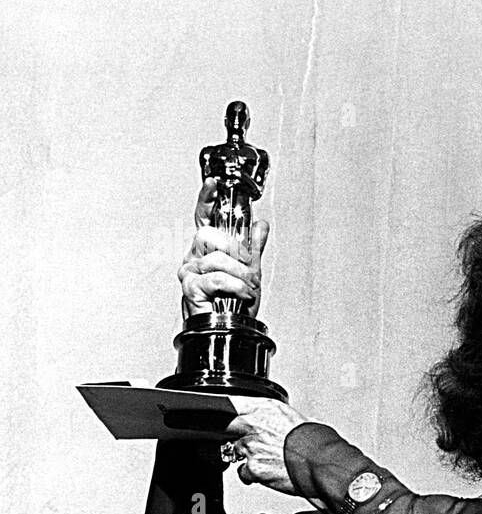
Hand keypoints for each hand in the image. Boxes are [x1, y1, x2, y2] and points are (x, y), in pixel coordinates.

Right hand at [179, 180, 267, 318]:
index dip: (206, 200)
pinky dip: (237, 286)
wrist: (229, 329)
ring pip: (217, 259)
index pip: (203, 219)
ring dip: (241, 274)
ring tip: (248, 287)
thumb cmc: (232, 303)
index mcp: (206, 250)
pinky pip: (217, 278)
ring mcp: (189, 272)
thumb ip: (253, 247)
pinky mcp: (190, 288)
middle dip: (235, 250)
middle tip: (248, 266)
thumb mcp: (249, 271)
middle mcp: (193, 258)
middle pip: (208, 236)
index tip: (213, 184)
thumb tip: (261, 225)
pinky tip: (242, 294)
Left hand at [223, 396, 308, 492]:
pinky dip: (253, 474)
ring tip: (270, 458)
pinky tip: (269, 472)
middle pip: (226, 427)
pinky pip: (244, 472)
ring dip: (248, 455)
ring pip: (235, 451)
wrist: (323, 464)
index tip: (223, 416)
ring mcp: (251, 447)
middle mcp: (255, 425)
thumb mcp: (297, 419)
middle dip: (231, 433)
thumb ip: (277, 419)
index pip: (232, 405)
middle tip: (244, 439)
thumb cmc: (317, 442)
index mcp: (266, 408)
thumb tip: (275, 424)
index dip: (227, 412)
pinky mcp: (252, 468)